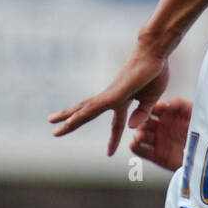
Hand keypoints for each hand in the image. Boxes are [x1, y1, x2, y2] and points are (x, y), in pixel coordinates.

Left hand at [48, 40, 170, 154]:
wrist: (155, 53)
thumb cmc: (154, 72)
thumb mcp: (151, 100)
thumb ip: (142, 114)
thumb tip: (132, 128)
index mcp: (123, 100)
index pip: (116, 123)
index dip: (114, 138)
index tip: (109, 153)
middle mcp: (112, 97)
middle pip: (88, 112)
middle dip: (72, 121)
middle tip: (55, 129)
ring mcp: (111, 94)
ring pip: (86, 110)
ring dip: (68, 118)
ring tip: (53, 125)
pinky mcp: (113, 94)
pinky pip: (93, 108)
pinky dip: (80, 115)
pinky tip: (69, 121)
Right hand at [129, 97, 192, 169]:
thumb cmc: (203, 130)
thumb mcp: (195, 113)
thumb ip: (181, 105)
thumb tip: (166, 102)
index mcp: (169, 115)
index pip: (156, 109)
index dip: (152, 108)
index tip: (152, 109)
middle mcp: (162, 127)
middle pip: (147, 122)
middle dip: (141, 122)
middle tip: (141, 124)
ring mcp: (159, 141)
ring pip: (143, 136)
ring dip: (139, 135)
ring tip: (139, 136)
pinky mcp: (158, 156)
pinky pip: (144, 152)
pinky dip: (137, 149)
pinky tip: (133, 145)